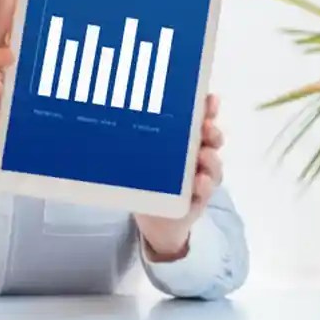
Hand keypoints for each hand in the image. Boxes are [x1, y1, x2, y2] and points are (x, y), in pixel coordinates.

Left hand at [134, 93, 223, 260]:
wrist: (154, 220)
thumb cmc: (147, 180)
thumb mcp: (139, 156)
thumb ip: (132, 137)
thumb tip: (105, 111)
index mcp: (185, 141)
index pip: (201, 120)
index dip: (208, 108)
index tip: (209, 98)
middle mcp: (198, 157)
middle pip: (212, 140)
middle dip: (212, 131)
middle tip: (206, 127)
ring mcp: (201, 178)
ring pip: (213, 165)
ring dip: (211, 158)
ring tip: (203, 154)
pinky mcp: (199, 200)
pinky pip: (205, 192)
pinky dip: (204, 185)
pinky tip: (199, 181)